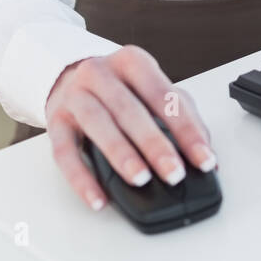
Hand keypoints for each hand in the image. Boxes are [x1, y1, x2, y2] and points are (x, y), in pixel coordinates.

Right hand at [44, 46, 216, 212]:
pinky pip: (65, 153)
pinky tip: (99, 199)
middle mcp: (100, 73)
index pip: (164, 94)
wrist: (67, 76)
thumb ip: (181, 115)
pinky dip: (82, 179)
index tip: (204, 158)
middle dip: (155, 144)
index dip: (186, 128)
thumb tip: (206, 151)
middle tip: (175, 173)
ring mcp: (75, 96)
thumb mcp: (150, 89)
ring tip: (141, 179)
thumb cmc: (118, 87)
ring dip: (122, 155)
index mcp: (132, 61)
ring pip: (98, 125)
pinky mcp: (55, 121)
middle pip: (130, 109)